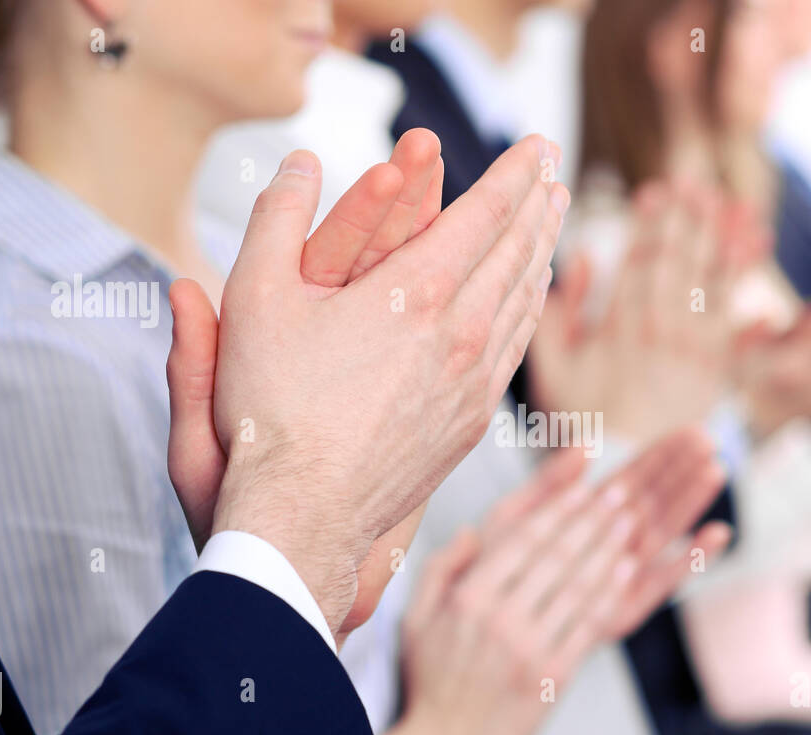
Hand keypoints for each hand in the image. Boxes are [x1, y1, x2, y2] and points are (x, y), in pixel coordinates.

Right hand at [171, 132, 568, 629]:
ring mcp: (474, 381)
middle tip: (555, 170)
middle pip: (518, 252)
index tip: (539, 146)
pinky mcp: (472, 421)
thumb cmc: (274, 410)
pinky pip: (514, 350)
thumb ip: (275, 219)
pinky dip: (530, 310)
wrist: (307, 512)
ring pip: (525, 301)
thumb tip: (294, 161)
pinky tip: (529, 299)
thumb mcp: (255, 300)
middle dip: (539, 202)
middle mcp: (462, 332)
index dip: (516, 173)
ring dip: (542, 252)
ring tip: (552, 222)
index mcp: (418, 292)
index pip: (487, 213)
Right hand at [397, 429, 729, 734]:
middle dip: (591, 519)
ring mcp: (526, 648)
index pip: (521, 540)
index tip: (583, 485)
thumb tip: (472, 530)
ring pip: (576, 586)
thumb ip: (440, 569)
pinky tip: (627, 571)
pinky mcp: (550, 677)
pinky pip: (586, 626)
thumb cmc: (431, 679)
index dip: (556, 509)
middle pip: (555, 556)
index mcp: (466, 598)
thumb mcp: (416, 620)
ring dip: (608, 549)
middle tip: (619, 492)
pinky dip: (608, 595)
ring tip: (630, 521)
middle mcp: (497, 619)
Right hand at [529, 180, 752, 446]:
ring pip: (713, 281)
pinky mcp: (718, 365)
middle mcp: (662, 333)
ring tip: (729, 203)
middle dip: (686, 220)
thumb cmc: (583, 415)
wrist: (626, 464)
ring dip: (722, 237)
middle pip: (680, 263)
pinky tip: (757, 244)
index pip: (638, 262)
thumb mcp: (552, 369)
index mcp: (620, 328)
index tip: (653, 192)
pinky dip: (747, 277)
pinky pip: (738, 310)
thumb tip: (582, 256)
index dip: (648, 225)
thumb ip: (559, 312)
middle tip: (694, 183)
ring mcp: (695, 349)